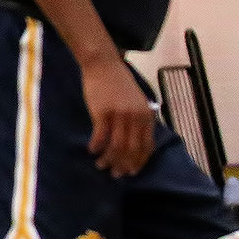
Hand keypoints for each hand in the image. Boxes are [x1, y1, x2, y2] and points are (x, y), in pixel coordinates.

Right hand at [85, 52, 154, 175]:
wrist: (103, 64)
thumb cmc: (118, 83)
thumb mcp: (136, 102)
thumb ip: (138, 120)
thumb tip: (135, 142)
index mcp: (146, 116)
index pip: (146, 146)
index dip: (138, 162)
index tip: (131, 172)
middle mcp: (135, 117)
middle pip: (131, 149)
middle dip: (123, 165)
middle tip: (115, 174)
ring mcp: (119, 115)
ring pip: (116, 146)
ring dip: (108, 159)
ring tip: (101, 166)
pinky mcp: (102, 112)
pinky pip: (100, 136)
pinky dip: (96, 146)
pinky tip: (91, 151)